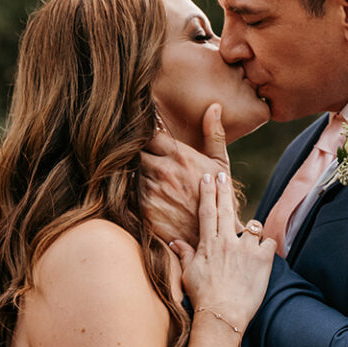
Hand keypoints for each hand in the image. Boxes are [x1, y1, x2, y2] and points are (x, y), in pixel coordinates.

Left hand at [140, 104, 230, 248]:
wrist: (209, 239)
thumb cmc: (217, 200)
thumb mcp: (220, 166)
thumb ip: (214, 134)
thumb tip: (214, 106)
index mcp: (179, 156)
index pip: (149, 132)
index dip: (144, 132)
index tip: (143, 132)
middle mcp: (161, 170)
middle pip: (134, 150)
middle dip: (136, 150)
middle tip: (138, 152)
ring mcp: (149, 190)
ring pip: (129, 170)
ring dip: (132, 170)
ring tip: (140, 173)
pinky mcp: (141, 208)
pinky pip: (126, 191)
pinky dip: (129, 189)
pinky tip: (138, 191)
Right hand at [175, 170, 276, 330]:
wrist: (222, 315)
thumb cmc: (203, 297)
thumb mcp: (189, 274)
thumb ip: (185, 254)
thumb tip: (175, 242)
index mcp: (208, 244)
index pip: (207, 212)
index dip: (208, 193)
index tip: (208, 178)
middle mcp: (227, 241)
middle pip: (226, 209)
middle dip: (223, 190)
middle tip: (223, 176)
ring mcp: (246, 249)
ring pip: (252, 226)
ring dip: (252, 228)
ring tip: (250, 236)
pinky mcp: (262, 259)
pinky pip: (269, 242)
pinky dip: (268, 245)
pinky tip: (265, 253)